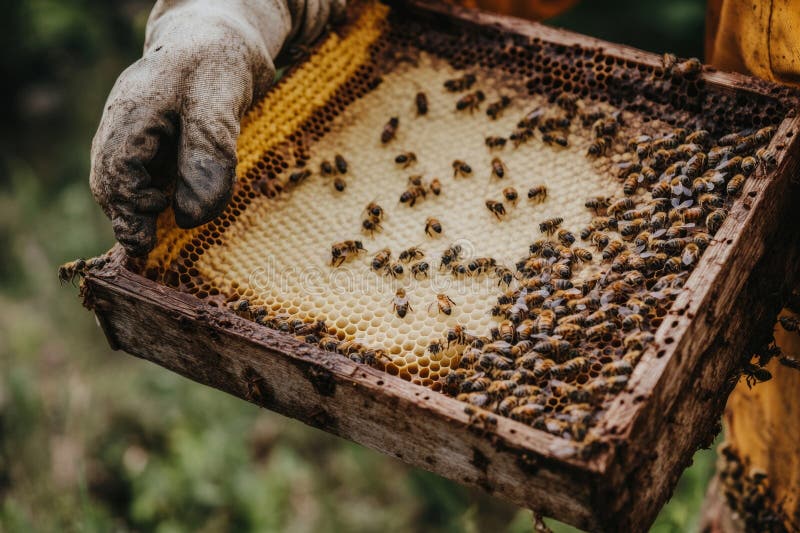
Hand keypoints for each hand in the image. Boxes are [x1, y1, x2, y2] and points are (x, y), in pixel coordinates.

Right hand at [90, 0, 343, 255]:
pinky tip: (164, 215)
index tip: (157, 218)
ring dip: (135, 209)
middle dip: (126, 214)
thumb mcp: (221, 102)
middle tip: (144, 247)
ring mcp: (134, 133)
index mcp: (133, 109)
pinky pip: (141, 176)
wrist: (219, 40)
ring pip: (122, 179)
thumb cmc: (219, 64)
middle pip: (109, 177)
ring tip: (149, 238)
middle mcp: (124, 123)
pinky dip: (148, 198)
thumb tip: (192, 219)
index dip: (131, 200)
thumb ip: (209, 155)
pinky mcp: (151, 144)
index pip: (117, 165)